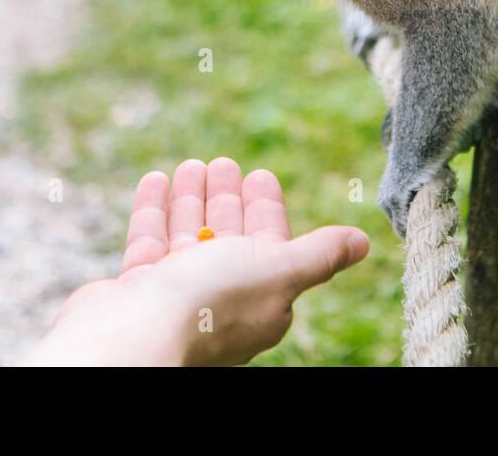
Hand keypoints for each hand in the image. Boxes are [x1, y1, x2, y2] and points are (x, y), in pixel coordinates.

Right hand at [22, 158, 369, 365]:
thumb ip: (318, 254)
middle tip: (224, 162)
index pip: (270, 246)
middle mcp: (220, 301)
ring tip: (192, 164)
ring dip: (192, 199)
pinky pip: (149, 243)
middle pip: (227, 239)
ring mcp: (176, 297)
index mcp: (262, 300)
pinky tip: (156, 180)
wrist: (134, 336)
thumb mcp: (278, 270)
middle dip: (228, 199)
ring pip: (187, 238)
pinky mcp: (138, 290)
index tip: (261, 175)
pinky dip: (154, 210)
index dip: (267, 210)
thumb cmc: (212, 301)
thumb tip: (363, 243)